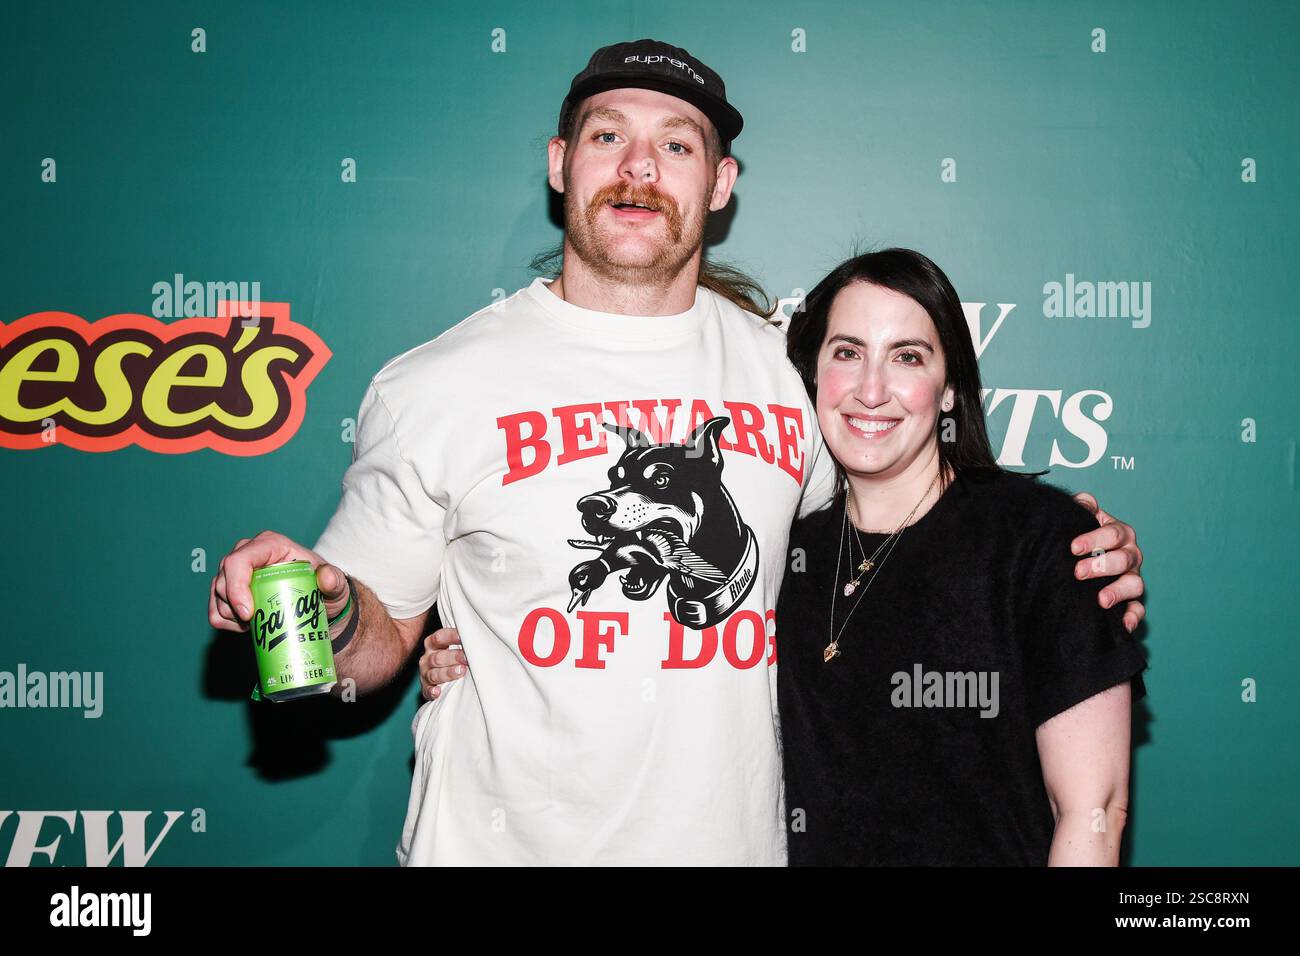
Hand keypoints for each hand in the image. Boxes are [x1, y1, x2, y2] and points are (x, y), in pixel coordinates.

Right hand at [207, 530, 350, 631]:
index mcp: (270, 544)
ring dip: (230, 615)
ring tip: (255, 624)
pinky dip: (224, 621)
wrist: (318, 604)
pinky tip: (244, 626)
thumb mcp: (334, 585)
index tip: (248, 614)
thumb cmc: (324, 589)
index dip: (236, 587)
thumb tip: (326, 578)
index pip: (239, 560)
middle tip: (253, 624)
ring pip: (217, 594)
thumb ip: (334, 580)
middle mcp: (248, 553)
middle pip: (223, 579)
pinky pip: (214, 607)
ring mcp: (236, 571)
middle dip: (233, 606)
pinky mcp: (230, 589)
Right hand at [420, 627, 466, 700]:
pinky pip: (427, 690)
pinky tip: (438, 692)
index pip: (439, 638)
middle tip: (466, 658)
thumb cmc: (452, 656)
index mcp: (433, 644)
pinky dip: (432, 691)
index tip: (463, 637)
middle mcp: (427, 658)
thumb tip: (478, 638)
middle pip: (438, 657)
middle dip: (453, 657)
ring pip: (434, 674)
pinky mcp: (426, 688)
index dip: (451, 637)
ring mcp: (426, 673)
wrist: (442, 673)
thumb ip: (461, 642)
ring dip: (448, 673)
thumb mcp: (453, 645)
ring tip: (461, 672)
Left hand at [1070, 492, 1145, 633]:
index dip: (1094, 539)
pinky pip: (1138, 609)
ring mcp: (1132, 577)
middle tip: (1079, 572)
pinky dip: (1133, 617)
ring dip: (1119, 592)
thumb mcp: (1081, 518)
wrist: (1079, 556)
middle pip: (1124, 559)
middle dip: (1102, 566)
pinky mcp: (1131, 599)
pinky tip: (1124, 625)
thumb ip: (1082, 506)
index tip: (1074, 547)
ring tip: (1101, 600)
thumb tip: (1084, 501)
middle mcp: (1130, 555)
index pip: (1112, 533)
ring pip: (1135, 584)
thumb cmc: (1082, 536)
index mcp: (1119, 533)